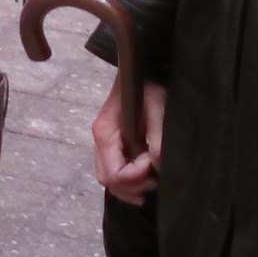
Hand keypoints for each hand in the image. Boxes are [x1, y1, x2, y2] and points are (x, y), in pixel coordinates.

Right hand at [92, 75, 165, 205]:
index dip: (135, 175)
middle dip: (132, 186)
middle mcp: (100, 141)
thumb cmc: (147, 86)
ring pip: (109, 180)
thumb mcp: (156, 106)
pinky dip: (128, 182)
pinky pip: (115, 170)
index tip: (152, 161)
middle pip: (108, 180)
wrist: (139, 70)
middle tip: (154, 178)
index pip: (113, 173)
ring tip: (151, 181)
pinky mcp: (114, 144)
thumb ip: (157, 137)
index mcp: (105, 133)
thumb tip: (157, 166)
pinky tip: (144, 179)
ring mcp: (105, 144)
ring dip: (130, 187)